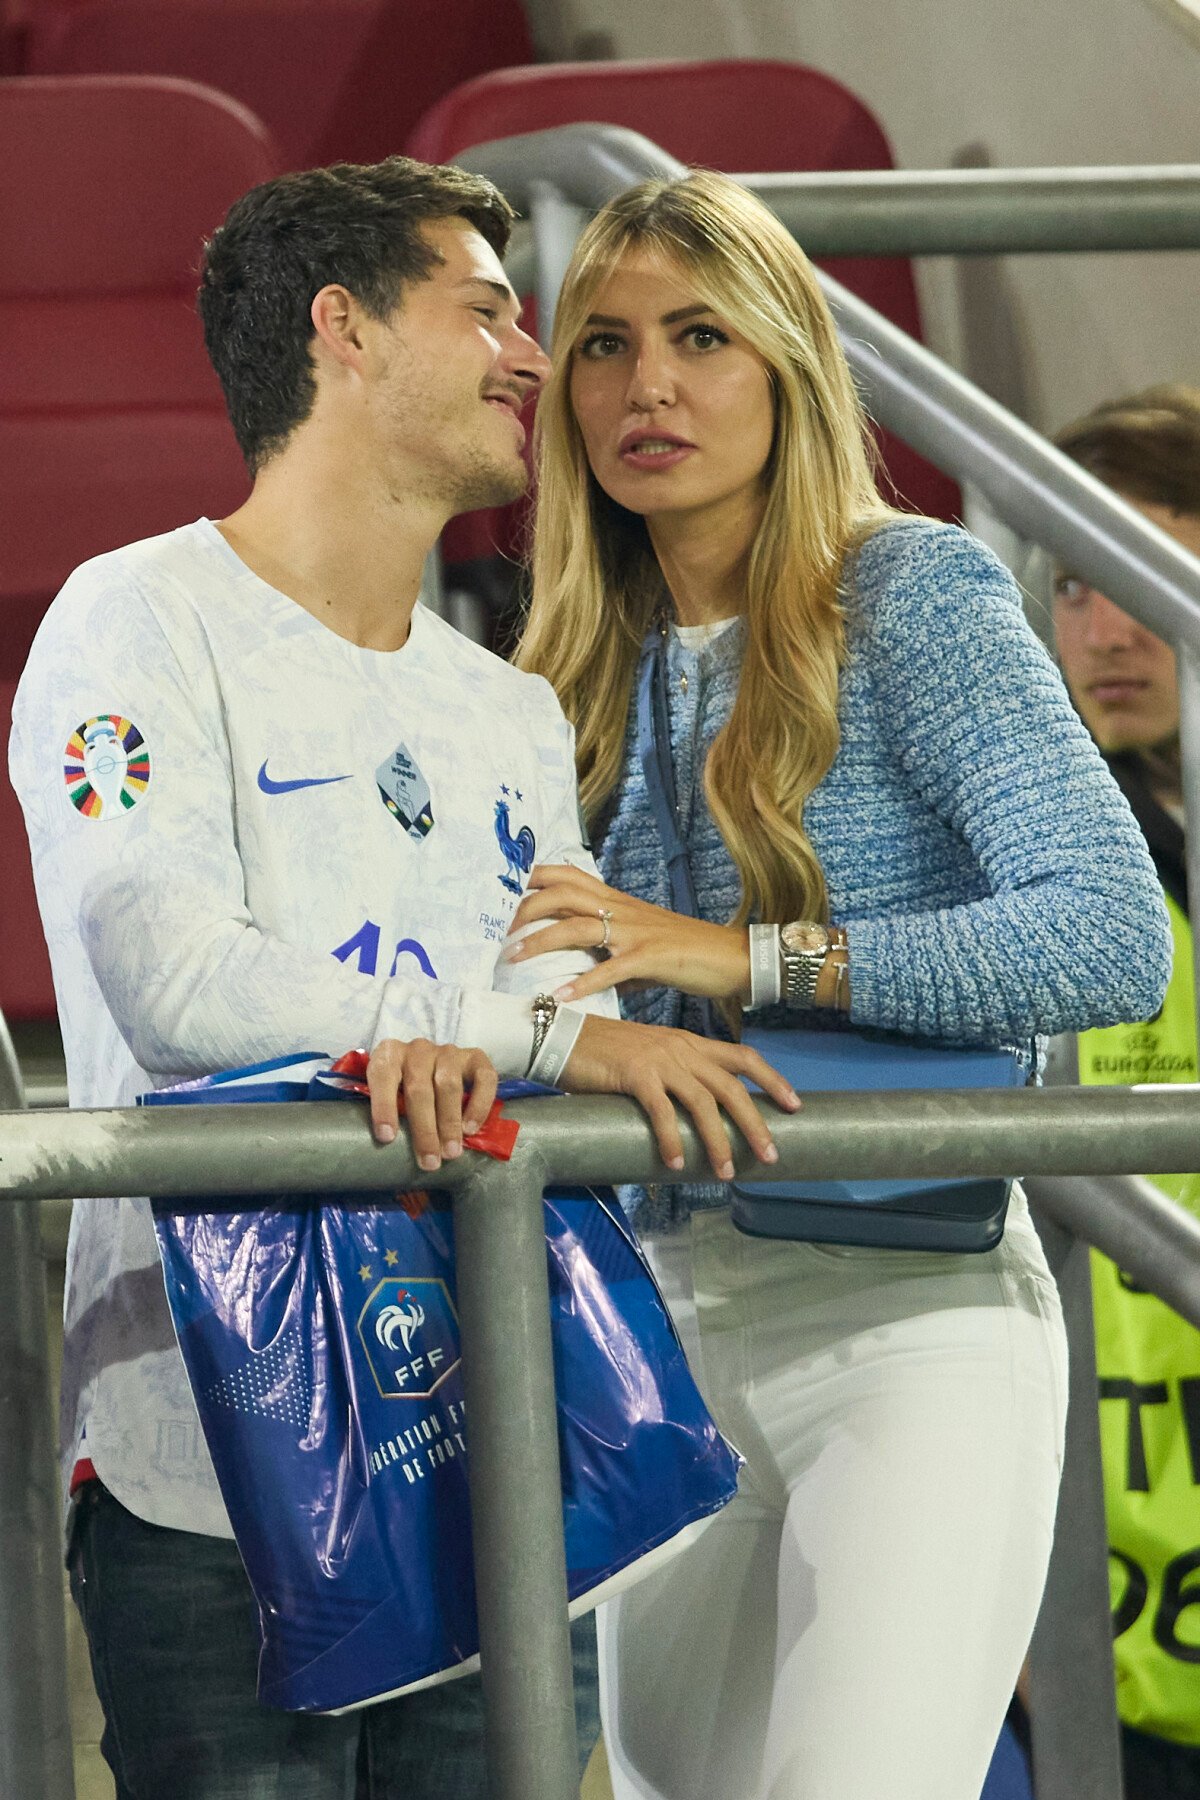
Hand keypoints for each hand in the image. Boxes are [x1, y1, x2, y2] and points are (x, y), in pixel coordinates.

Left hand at [366, 1039, 498, 1169]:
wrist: (431, 1068)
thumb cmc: (404, 1090)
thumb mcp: (388, 1096)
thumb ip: (387, 1112)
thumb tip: (387, 1150)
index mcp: (389, 1055)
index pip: (383, 1075)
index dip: (384, 1106)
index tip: (387, 1137)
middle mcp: (418, 1049)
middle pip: (419, 1088)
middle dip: (424, 1129)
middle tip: (429, 1161)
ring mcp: (447, 1052)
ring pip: (449, 1085)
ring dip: (450, 1122)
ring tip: (451, 1152)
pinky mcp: (474, 1057)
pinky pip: (483, 1078)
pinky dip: (479, 1105)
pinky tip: (471, 1128)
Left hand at [505, 864, 750, 1003]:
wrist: (732, 956)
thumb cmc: (688, 951)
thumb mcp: (640, 946)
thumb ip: (608, 956)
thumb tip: (581, 978)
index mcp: (618, 902)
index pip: (568, 875)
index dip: (534, 879)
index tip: (506, 896)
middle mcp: (622, 909)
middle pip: (563, 893)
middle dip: (526, 909)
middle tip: (502, 932)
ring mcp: (636, 931)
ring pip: (577, 926)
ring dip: (541, 941)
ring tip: (514, 958)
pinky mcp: (651, 957)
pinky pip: (610, 969)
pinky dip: (583, 983)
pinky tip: (561, 996)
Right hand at [559, 1014, 799, 1180]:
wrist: (562, 1036)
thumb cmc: (604, 1052)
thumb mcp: (651, 1056)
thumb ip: (675, 1076)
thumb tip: (694, 1115)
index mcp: (689, 1043)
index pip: (744, 1057)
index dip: (773, 1080)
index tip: (795, 1104)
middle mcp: (681, 1048)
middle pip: (732, 1086)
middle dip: (755, 1122)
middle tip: (771, 1154)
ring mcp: (659, 1060)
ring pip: (703, 1103)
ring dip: (718, 1140)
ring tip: (726, 1171)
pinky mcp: (634, 1074)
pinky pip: (661, 1112)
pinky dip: (670, 1139)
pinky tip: (674, 1163)